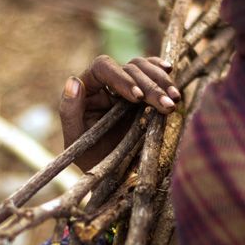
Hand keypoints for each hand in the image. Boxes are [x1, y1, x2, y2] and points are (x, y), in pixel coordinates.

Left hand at [60, 55, 181, 170]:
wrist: (114, 176)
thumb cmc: (91, 159)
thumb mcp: (76, 141)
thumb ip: (70, 112)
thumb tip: (73, 81)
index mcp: (88, 89)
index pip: (103, 68)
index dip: (121, 78)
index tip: (137, 97)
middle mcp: (107, 82)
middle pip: (130, 68)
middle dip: (150, 86)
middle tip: (167, 107)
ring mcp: (127, 85)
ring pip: (145, 68)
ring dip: (162, 83)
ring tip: (174, 103)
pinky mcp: (143, 92)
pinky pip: (154, 73)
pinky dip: (164, 75)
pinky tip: (173, 80)